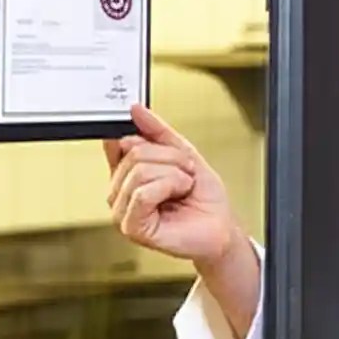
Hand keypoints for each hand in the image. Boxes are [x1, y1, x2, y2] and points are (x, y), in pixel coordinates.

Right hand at [103, 104, 236, 265]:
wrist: (221, 226)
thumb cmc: (204, 198)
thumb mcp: (184, 153)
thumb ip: (158, 131)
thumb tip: (136, 110)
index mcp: (128, 173)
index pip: (117, 142)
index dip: (136, 134)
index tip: (154, 136)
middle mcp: (120, 191)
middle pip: (134, 153)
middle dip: (171, 158)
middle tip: (185, 173)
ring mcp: (123, 211)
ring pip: (140, 171)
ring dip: (175, 174)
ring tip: (183, 187)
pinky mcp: (132, 228)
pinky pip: (143, 193)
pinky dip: (169, 188)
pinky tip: (177, 196)